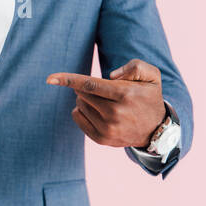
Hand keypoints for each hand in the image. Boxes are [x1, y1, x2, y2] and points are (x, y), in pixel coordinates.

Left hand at [46, 59, 165, 147]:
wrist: (156, 129)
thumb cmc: (149, 97)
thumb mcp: (152, 76)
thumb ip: (134, 67)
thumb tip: (110, 76)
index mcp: (125, 95)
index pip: (90, 85)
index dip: (68, 80)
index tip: (50, 78)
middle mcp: (115, 113)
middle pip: (82, 94)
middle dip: (85, 87)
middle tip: (102, 90)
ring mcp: (108, 128)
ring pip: (80, 105)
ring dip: (85, 99)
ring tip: (103, 101)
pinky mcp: (102, 139)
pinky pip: (78, 118)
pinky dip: (81, 110)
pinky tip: (96, 111)